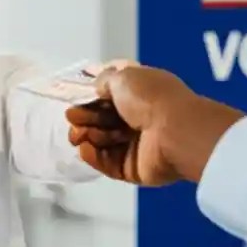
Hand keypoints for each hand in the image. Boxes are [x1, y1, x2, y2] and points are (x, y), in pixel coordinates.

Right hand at [65, 65, 243, 185]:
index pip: (109, 95)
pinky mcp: (132, 168)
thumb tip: (96, 86)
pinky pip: (107, 163)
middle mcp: (138, 118)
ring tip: (78, 134)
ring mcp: (135, 145)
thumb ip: (104, 80)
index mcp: (140, 93)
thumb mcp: (124, 77)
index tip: (73, 97)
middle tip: (72, 118)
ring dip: (86, 135)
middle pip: (102, 119)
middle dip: (84, 117)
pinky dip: (94, 156)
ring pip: (102, 141)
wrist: (174, 132)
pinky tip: (85, 149)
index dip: (90, 96)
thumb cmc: (150, 98)